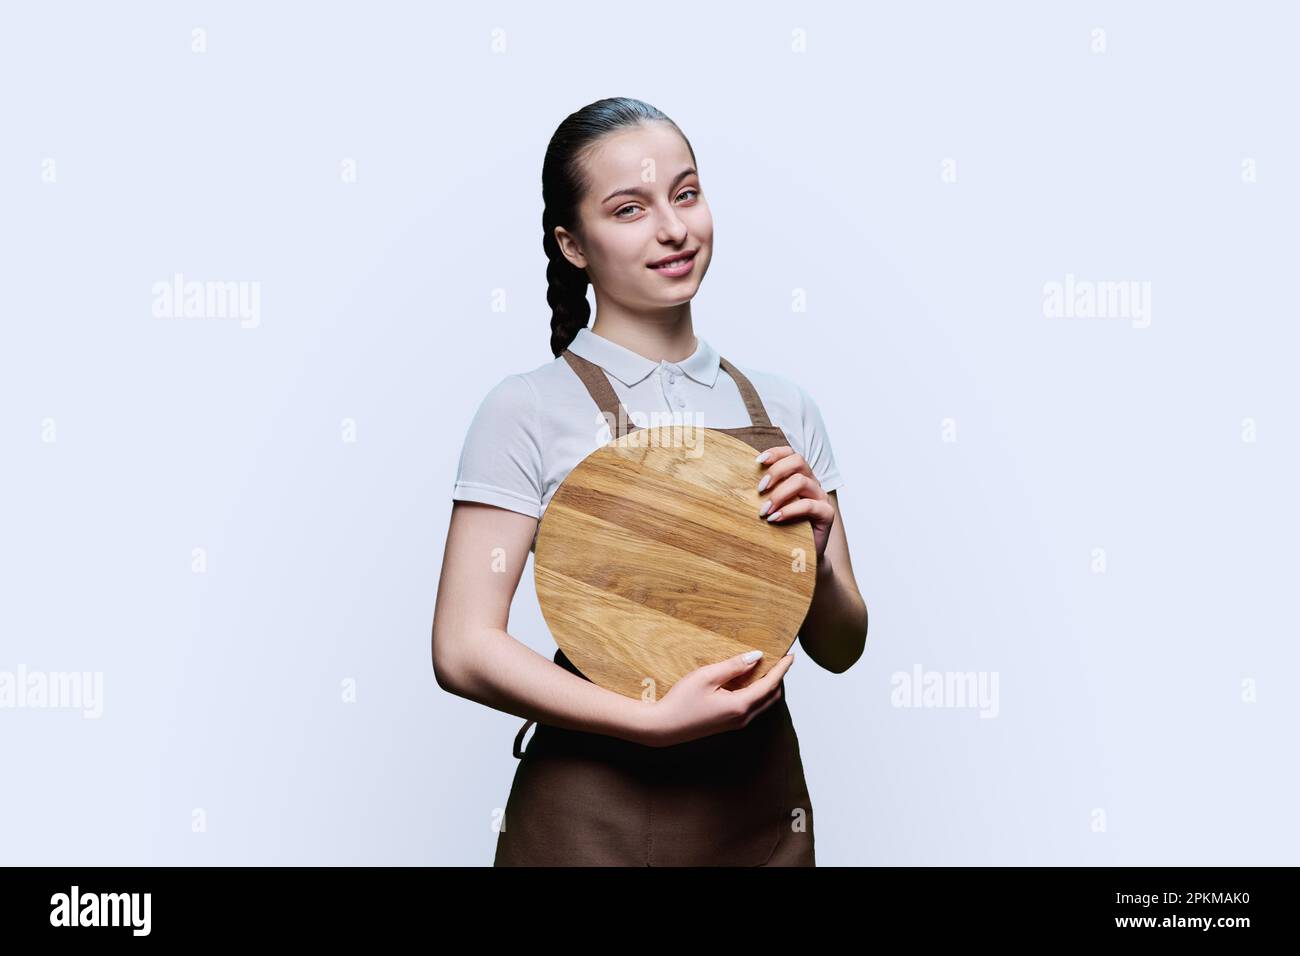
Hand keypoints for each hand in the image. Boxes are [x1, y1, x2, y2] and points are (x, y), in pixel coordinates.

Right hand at [640, 651, 793, 747]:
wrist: (663, 727)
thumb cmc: (681, 701)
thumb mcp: (707, 677)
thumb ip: (733, 666)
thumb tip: (756, 656)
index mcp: (740, 706)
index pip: (770, 685)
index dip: (782, 669)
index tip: (791, 655)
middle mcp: (742, 718)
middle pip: (771, 696)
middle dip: (779, 678)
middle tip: (782, 659)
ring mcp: (736, 724)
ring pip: (763, 704)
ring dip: (769, 687)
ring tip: (769, 668)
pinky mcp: (728, 724)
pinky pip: (752, 708)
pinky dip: (758, 694)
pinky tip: (751, 682)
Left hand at [755, 446, 834, 562]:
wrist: (801, 556)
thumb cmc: (782, 529)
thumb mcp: (769, 507)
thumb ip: (761, 495)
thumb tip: (733, 485)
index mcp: (798, 476)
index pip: (791, 453)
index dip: (775, 453)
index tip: (757, 462)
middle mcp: (811, 483)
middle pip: (798, 461)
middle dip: (776, 472)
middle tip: (759, 489)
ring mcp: (820, 497)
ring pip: (802, 481)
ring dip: (779, 494)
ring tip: (764, 510)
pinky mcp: (826, 514)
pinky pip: (809, 505)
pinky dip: (789, 510)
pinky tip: (774, 519)